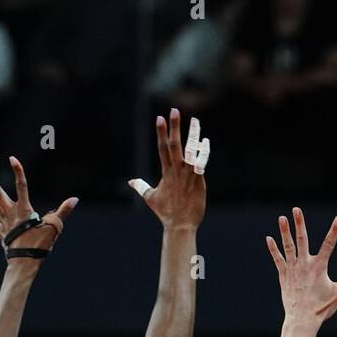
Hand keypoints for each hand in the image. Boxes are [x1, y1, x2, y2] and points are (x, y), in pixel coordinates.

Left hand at [0, 156, 77, 252]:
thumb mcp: (54, 227)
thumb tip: (75, 199)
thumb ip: (64, 211)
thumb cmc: (40, 245)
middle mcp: (12, 214)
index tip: (12, 159)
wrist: (23, 262)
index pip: (22, 186)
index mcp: (24, 210)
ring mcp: (5, 224)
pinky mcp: (2, 235)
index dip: (18, 171)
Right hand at [130, 109, 208, 230]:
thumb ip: (141, 187)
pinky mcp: (198, 181)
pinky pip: (200, 164)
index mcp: (166, 172)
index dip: (161, 132)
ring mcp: (187, 175)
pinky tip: (205, 142)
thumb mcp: (151, 198)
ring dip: (192, 134)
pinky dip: (202, 153)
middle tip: (174, 110)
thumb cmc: (166, 213)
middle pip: (173, 145)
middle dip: (174, 127)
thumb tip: (131, 182)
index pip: (162, 148)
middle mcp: (176, 171)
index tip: (159, 118)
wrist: (179, 226)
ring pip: (189, 150)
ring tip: (194, 119)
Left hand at [265, 207, 336, 322]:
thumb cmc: (321, 308)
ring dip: (285, 232)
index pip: (329, 245)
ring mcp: (292, 270)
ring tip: (281, 218)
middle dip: (299, 223)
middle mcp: (304, 265)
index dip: (334, 231)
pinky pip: (278, 260)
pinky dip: (273, 249)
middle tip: (296, 209)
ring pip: (288, 247)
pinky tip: (269, 238)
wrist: (302, 320)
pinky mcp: (284, 276)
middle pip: (302, 240)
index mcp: (319, 268)